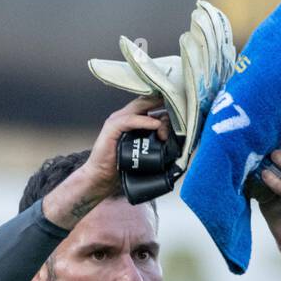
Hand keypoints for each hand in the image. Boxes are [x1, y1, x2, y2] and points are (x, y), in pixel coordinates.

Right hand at [42, 98, 170, 228]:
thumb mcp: (141, 153)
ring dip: (157, 118)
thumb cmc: (120, 168)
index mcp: (131, 121)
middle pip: (146, 102)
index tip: (180, 106)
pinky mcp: (112, 128)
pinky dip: (144, 121)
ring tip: (167, 128)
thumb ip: (153, 145)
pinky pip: (131, 120)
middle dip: (163, 105)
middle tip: (178, 112)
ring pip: (141, 109)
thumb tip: (173, 145)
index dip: (164, 103)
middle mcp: (124, 117)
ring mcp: (117, 121)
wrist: (100, 178)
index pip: (149, 104)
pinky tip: (156, 125)